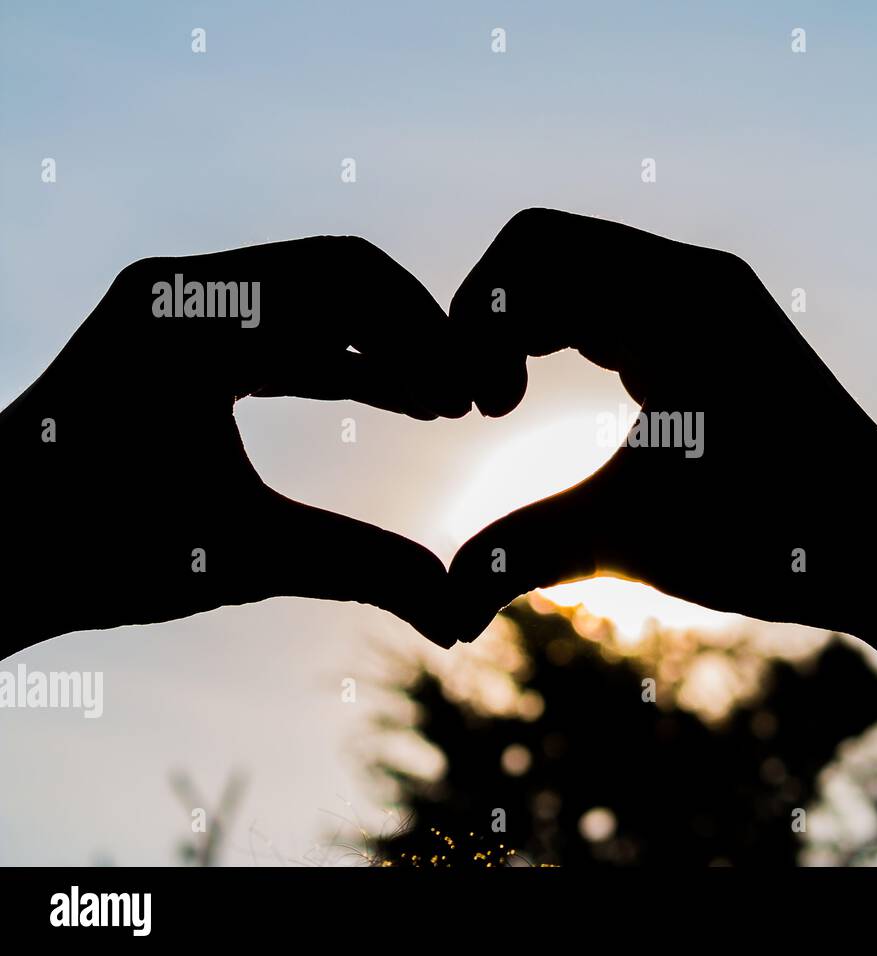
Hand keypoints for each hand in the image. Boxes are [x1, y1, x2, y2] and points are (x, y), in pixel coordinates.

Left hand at [1, 237, 466, 649]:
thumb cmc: (98, 553)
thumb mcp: (249, 556)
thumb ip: (364, 569)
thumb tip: (457, 620)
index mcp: (194, 317)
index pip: (348, 282)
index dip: (426, 337)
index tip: (472, 400)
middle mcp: (179, 289)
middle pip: (338, 273)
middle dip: (412, 335)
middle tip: (464, 398)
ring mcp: (171, 302)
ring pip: (311, 296)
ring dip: (379, 346)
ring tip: (438, 406)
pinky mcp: (170, 329)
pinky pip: (278, 323)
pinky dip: (337, 357)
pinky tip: (389, 398)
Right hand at [447, 209, 876, 643]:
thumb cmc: (776, 538)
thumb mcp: (630, 540)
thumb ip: (520, 556)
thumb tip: (441, 611)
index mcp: (675, 298)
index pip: (531, 250)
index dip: (472, 323)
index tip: (476, 413)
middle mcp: (696, 278)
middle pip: (547, 247)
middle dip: (492, 319)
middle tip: (483, 407)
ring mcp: (713, 299)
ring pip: (581, 270)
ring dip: (528, 326)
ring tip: (508, 407)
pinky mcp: (721, 329)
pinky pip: (618, 298)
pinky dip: (569, 335)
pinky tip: (560, 403)